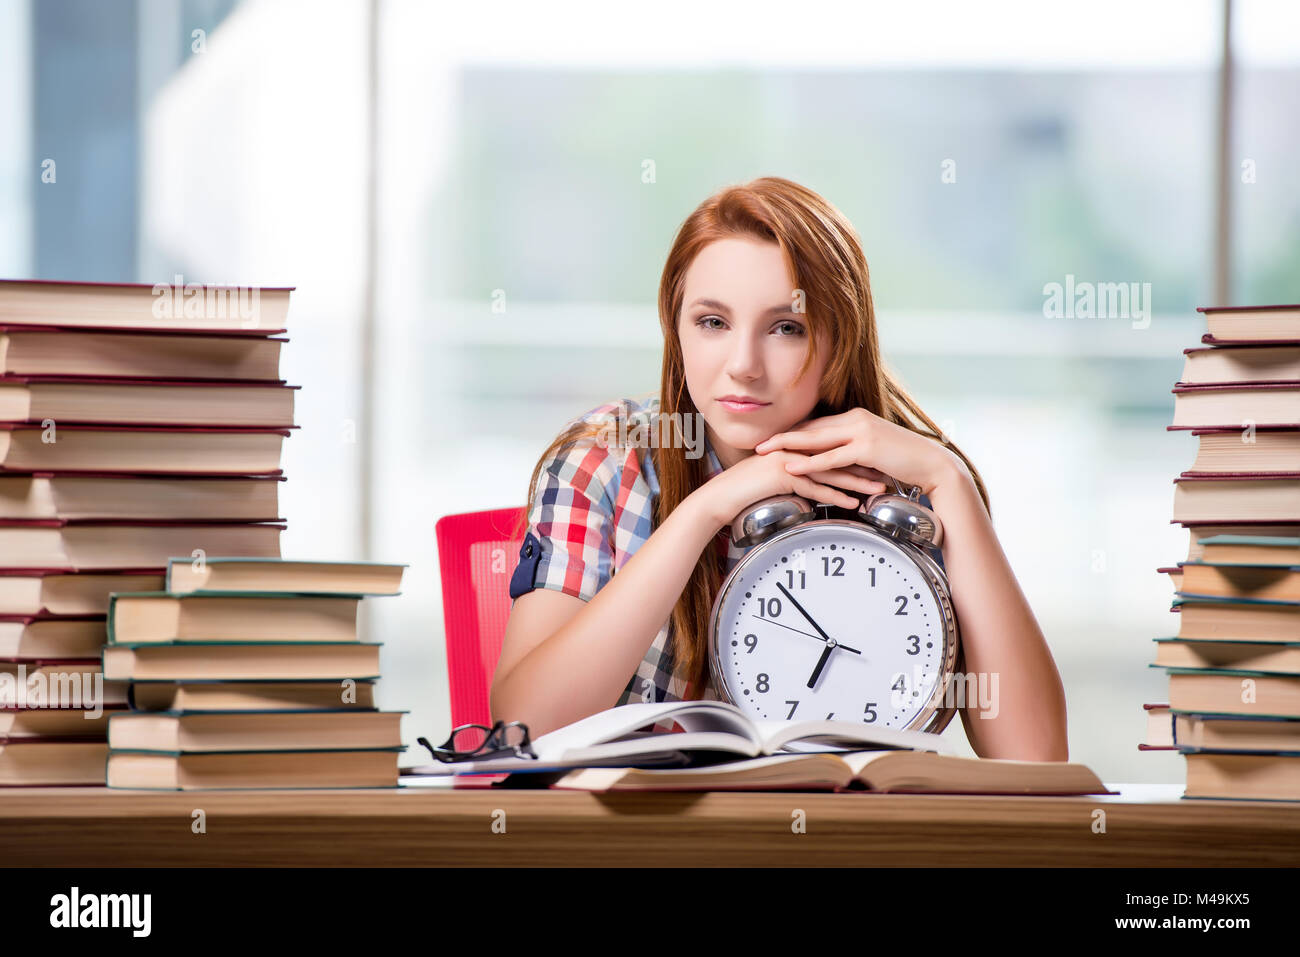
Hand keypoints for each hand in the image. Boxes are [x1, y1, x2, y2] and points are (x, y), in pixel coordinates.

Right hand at [696, 445, 886, 529]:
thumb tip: (814, 487)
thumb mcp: (775, 481)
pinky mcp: (782, 477)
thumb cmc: (744, 491)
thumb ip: (795, 479)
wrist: (720, 497)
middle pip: (835, 457)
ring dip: (856, 481)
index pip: (830, 450)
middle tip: (887, 473)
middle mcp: (792, 450)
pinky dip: (835, 496)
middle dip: (863, 465)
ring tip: (877, 489)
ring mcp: (787, 461)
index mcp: (792, 447)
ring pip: (830, 471)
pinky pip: (815, 488)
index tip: (876, 463)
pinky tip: (852, 503)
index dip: (854, 456)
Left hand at [754, 407, 957, 496]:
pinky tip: (792, 467)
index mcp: (855, 418)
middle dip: (782, 436)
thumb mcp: (874, 451)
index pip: (817, 424)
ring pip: (815, 439)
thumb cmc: (904, 461)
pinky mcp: (866, 447)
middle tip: (758, 443)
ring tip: (765, 452)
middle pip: (810, 427)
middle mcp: (855, 419)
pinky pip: (830, 457)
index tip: (772, 437)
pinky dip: (809, 463)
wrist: (931, 464)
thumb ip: (853, 451)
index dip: (793, 431)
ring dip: (787, 446)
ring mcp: (860, 431)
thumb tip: (836, 461)